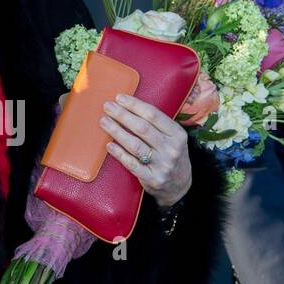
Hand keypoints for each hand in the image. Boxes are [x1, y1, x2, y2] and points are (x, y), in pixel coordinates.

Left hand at [100, 92, 192, 207]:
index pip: (154, 115)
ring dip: (117, 131)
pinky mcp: (152, 179)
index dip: (135, 105)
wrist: (180, 186)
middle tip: (107, 107)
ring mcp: (162, 165)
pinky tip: (109, 145)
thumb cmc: (170, 155)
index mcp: (177, 135)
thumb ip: (157, 125)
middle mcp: (171, 149)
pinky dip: (119, 153)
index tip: (119, 98)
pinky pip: (132, 164)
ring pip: (135, 145)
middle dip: (122, 115)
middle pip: (142, 128)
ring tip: (104, 122)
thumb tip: (128, 106)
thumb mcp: (173, 138)